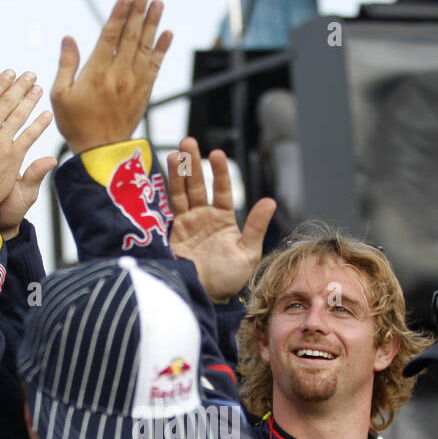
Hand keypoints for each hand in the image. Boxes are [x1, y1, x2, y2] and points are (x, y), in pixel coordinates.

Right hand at [0, 70, 51, 200]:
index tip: (9, 73)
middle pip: (6, 104)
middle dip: (19, 87)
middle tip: (29, 75)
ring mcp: (1, 144)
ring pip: (18, 117)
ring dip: (30, 100)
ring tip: (38, 88)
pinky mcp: (12, 158)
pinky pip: (28, 137)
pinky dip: (38, 126)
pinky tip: (46, 114)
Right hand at [52, 0, 171, 152]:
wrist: (101, 151)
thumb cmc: (76, 124)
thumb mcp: (60, 95)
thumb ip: (66, 65)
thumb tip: (69, 39)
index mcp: (97, 72)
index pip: (110, 35)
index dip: (119, 14)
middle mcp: (119, 75)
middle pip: (131, 36)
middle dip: (139, 11)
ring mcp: (134, 83)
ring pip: (145, 47)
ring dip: (153, 24)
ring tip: (158, 4)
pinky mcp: (143, 93)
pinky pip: (155, 66)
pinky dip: (162, 49)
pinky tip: (167, 34)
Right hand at [167, 137, 275, 303]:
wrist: (206, 296)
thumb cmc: (229, 279)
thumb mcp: (247, 253)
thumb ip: (255, 226)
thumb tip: (271, 201)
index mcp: (224, 220)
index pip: (222, 189)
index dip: (220, 172)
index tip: (217, 154)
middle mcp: (206, 217)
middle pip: (199, 184)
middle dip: (194, 164)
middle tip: (189, 142)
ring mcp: (189, 222)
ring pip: (183, 191)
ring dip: (179, 171)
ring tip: (176, 150)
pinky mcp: (175, 230)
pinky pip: (172, 205)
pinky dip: (169, 188)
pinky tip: (166, 171)